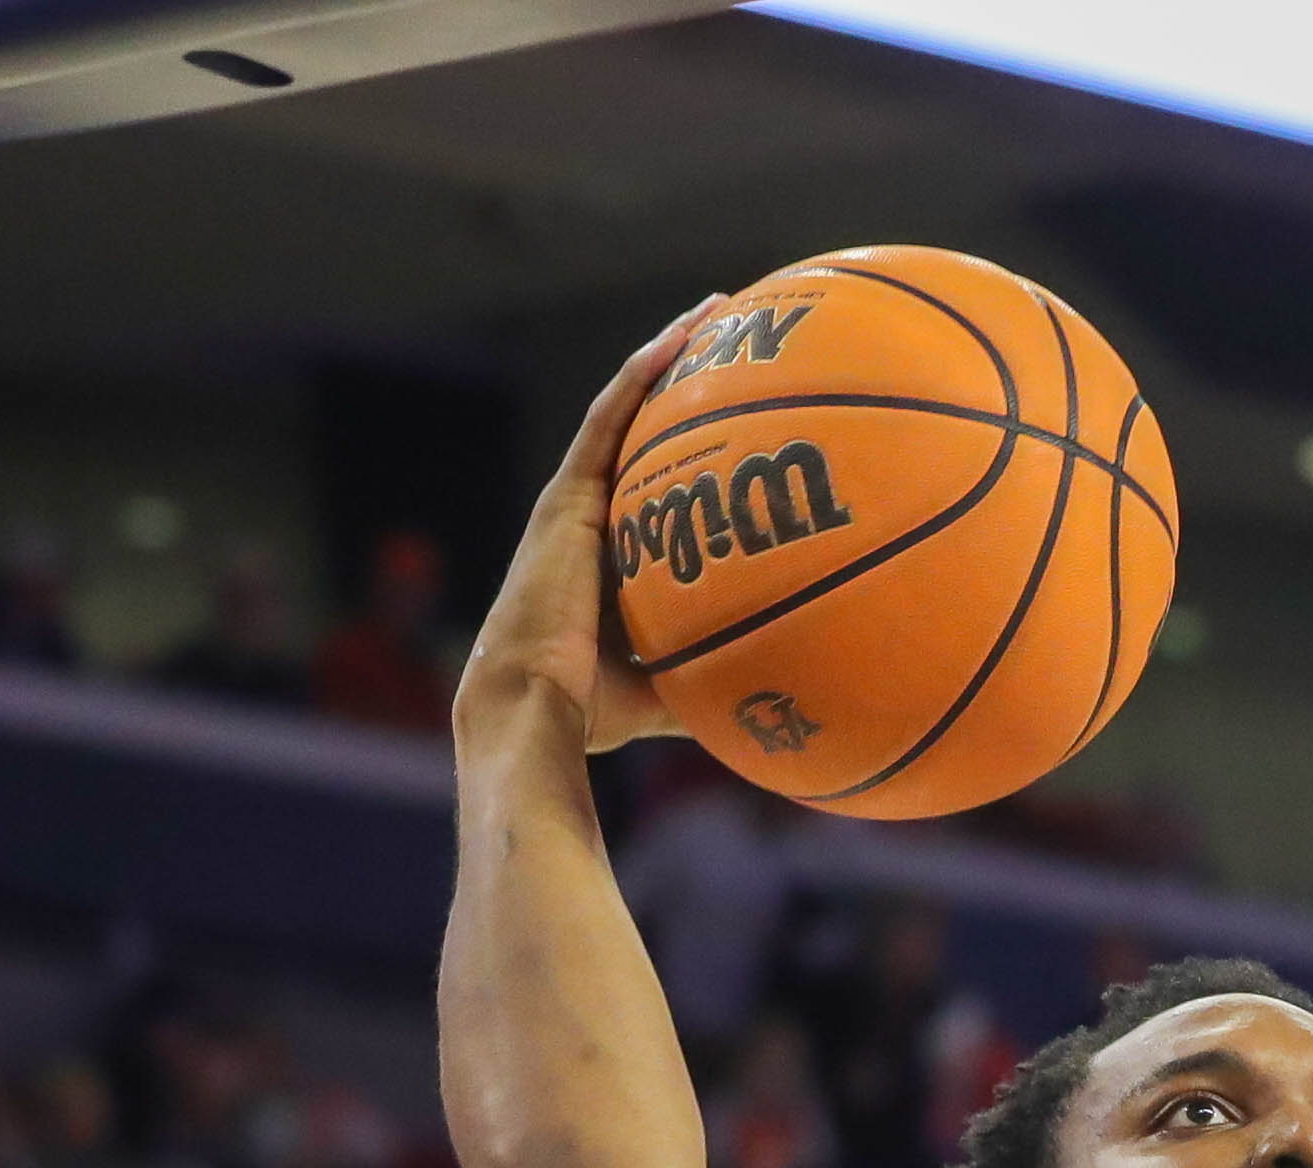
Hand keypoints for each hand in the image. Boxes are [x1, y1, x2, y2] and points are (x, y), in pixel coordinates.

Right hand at [459, 298, 716, 754]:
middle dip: (687, 382)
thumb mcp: (669, 689)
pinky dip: (643, 373)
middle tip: (738, 342)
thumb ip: (714, 677)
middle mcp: (589, 516)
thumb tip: (779, 699)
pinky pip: (608, 417)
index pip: (655, 481)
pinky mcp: (568, 496)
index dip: (692, 443)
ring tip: (718, 311)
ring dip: (669, 356)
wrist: (533, 705)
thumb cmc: (591, 711)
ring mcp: (575, 500)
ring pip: (626, 408)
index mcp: (608, 554)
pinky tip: (683, 335)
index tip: (742, 417)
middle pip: (644, 430)